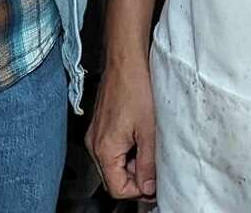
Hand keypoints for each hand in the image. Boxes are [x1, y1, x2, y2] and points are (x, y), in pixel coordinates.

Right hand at [88, 57, 158, 199]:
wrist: (126, 60)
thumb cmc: (135, 87)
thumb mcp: (149, 131)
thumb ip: (148, 164)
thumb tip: (148, 187)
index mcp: (104, 150)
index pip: (118, 189)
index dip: (139, 190)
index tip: (154, 182)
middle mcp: (95, 144)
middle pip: (114, 178)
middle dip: (136, 176)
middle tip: (155, 162)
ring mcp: (96, 134)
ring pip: (115, 163)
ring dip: (134, 161)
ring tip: (149, 143)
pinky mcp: (101, 125)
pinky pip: (113, 148)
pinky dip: (128, 148)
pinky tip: (141, 134)